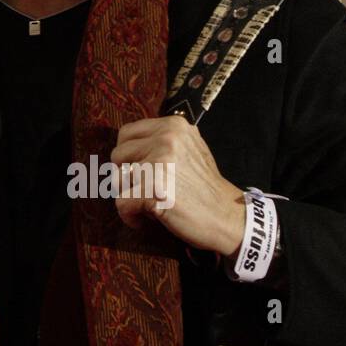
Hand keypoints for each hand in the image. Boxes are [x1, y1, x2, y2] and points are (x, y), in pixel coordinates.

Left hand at [110, 115, 246, 255]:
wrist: (227, 217)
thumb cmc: (204, 187)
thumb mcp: (189, 149)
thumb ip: (161, 141)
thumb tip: (126, 145)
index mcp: (173, 126)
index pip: (127, 133)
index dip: (127, 155)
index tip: (137, 170)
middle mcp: (166, 139)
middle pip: (118, 155)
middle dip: (126, 175)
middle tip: (143, 190)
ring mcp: (160, 163)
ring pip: (117, 179)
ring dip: (128, 195)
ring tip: (148, 203)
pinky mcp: (155, 189)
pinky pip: (122, 203)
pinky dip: (130, 217)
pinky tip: (145, 220)